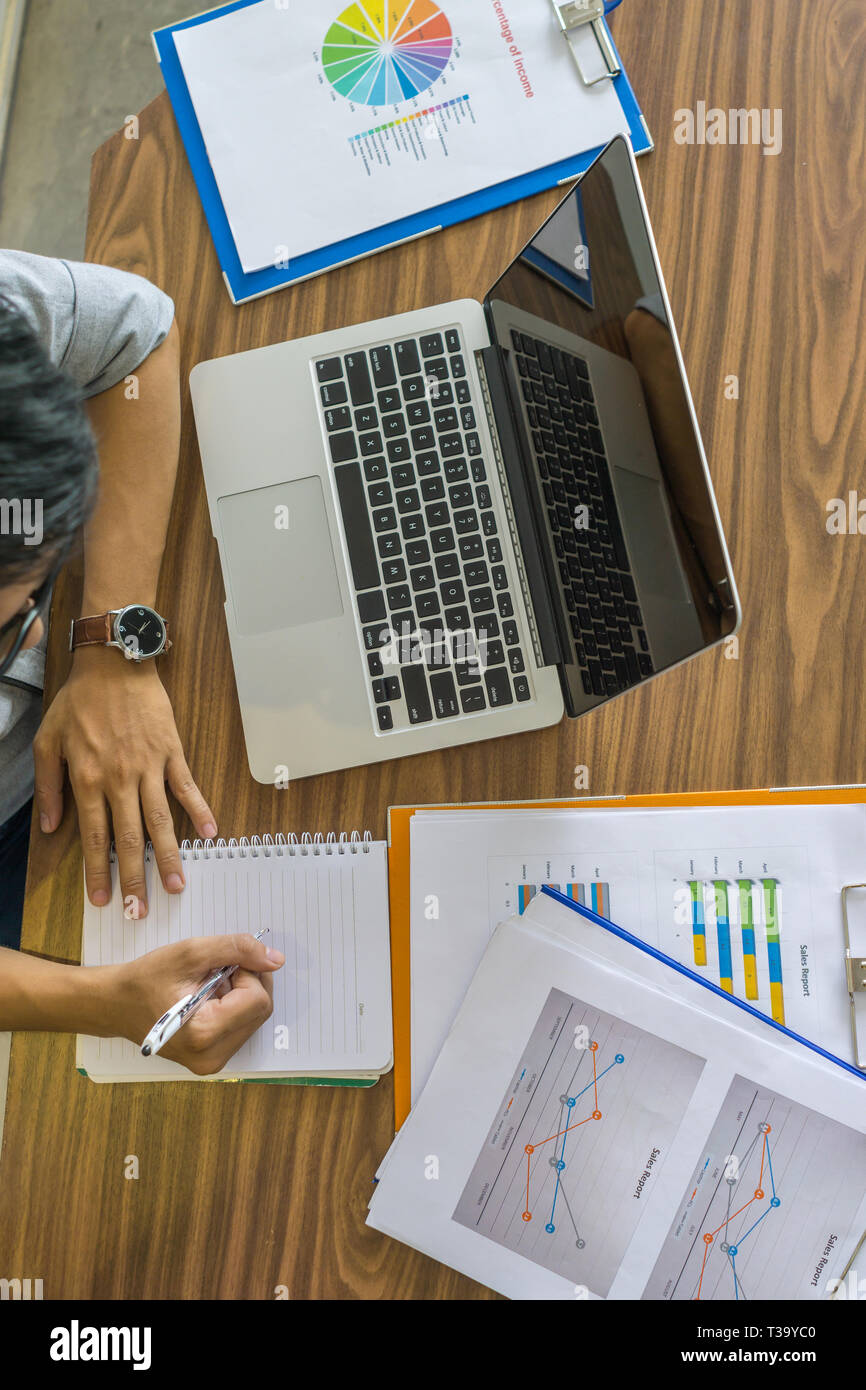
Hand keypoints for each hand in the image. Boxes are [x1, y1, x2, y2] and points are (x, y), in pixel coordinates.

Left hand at [33, 648, 216, 915]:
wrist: (114, 663)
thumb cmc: (79, 701)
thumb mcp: (48, 742)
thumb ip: (48, 786)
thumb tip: (50, 826)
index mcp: (88, 780)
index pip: (95, 837)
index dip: (99, 872)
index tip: (105, 900)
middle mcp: (120, 779)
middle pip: (130, 838)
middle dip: (136, 877)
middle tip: (143, 910)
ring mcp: (149, 766)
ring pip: (160, 821)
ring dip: (168, 856)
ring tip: (176, 886)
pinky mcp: (171, 752)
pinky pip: (186, 787)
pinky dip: (199, 810)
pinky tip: (209, 834)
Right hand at [112, 933, 284, 1075]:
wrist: (116, 1004)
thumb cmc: (145, 979)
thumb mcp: (190, 952)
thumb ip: (237, 949)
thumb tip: (276, 959)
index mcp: (204, 1034)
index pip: (258, 998)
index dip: (247, 972)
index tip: (221, 964)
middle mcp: (211, 1057)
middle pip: (261, 1010)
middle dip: (246, 982)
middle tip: (214, 972)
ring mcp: (212, 1062)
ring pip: (255, 1018)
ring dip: (240, 993)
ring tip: (206, 986)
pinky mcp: (212, 1060)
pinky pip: (242, 1027)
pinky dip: (233, 1006)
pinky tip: (208, 999)